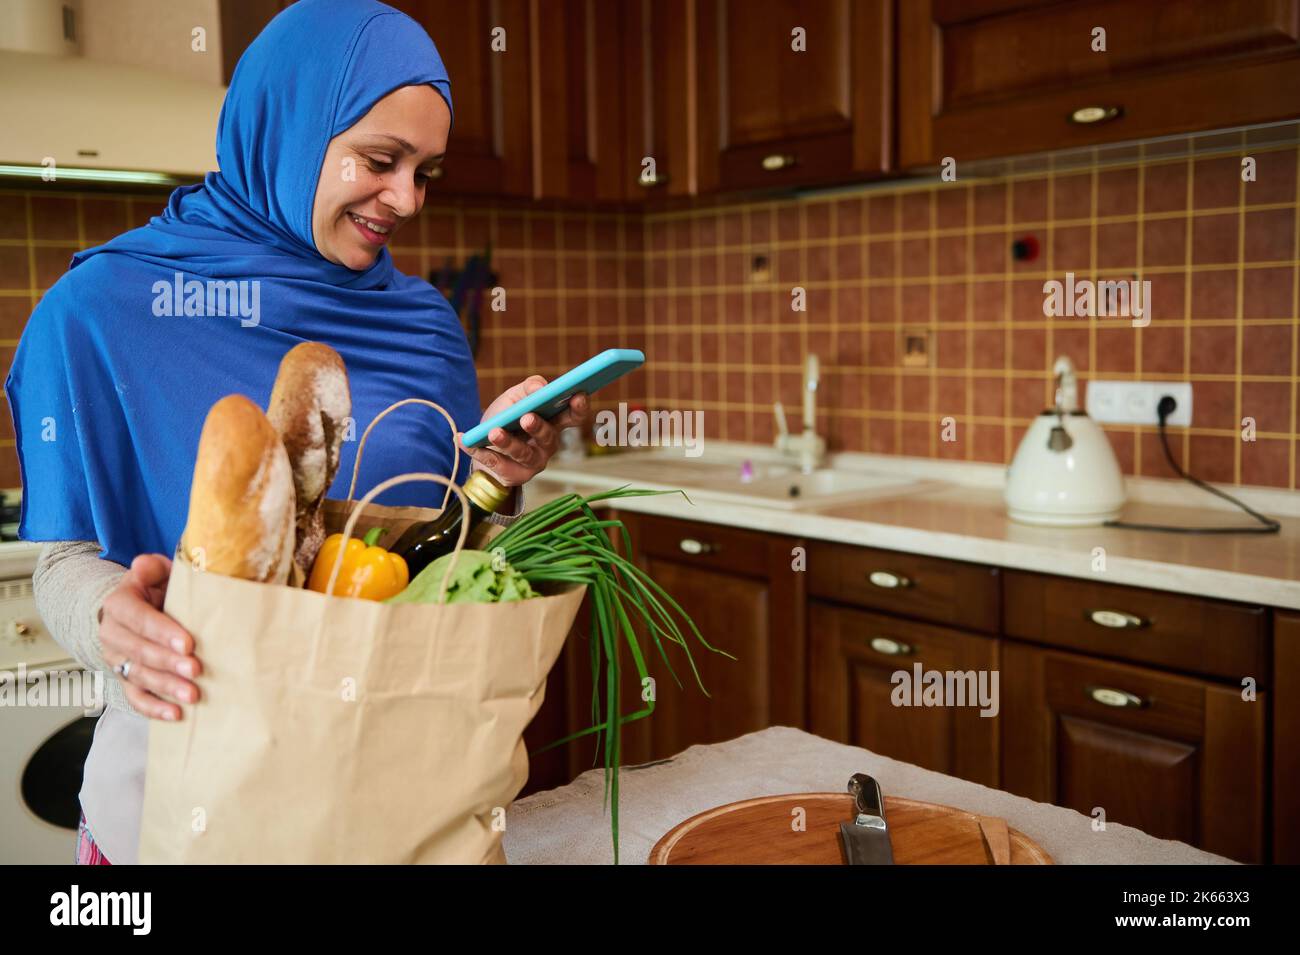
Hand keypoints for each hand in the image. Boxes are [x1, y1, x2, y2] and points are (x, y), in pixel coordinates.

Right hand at [99, 554, 201, 720]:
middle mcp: (112, 633)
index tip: (188, 643)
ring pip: (138, 676)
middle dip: (168, 662)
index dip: (162, 632)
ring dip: (166, 687)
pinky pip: (135, 698)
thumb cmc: (156, 588)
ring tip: (193, 695)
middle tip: (196, 670)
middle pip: (138, 651)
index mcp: (119, 604)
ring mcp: (116, 659)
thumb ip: (154, 567)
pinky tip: (176, 715)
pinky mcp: (125, 679)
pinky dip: (154, 708)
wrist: (139, 609)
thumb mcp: (157, 571)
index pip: (138, 619)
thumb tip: (144, 564)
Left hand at [457, 375, 590, 485]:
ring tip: (493, 432)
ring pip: (522, 453)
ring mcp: (533, 461)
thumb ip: (528, 388)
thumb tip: (540, 387)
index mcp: (553, 422)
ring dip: (507, 442)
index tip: (578, 395)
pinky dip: (480, 452)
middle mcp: (548, 443)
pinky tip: (465, 441)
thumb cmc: (506, 418)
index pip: (573, 417)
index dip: (578, 408)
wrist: (485, 446)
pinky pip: (497, 463)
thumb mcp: (515, 397)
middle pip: (548, 436)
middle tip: (526, 418)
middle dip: (538, 427)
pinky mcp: (515, 475)